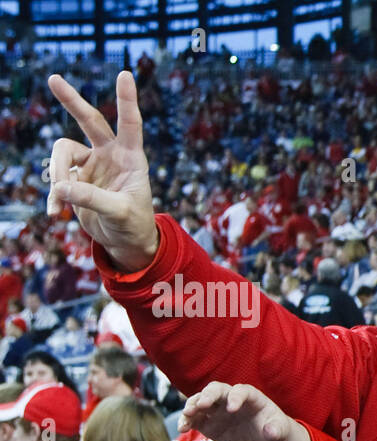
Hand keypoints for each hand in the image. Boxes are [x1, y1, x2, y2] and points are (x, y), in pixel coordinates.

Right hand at [47, 71, 158, 272]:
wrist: (125, 241)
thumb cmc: (133, 225)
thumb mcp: (119, 213)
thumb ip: (92, 199)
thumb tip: (60, 187)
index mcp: (131, 158)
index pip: (130, 124)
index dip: (127, 100)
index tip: (125, 74)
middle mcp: (110, 155)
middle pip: (89, 120)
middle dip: (71, 100)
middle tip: (53, 78)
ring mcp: (91, 164)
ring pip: (62, 153)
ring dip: (56, 173)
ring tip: (61, 199)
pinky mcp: (76, 178)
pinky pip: (56, 178)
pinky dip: (54, 195)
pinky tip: (55, 212)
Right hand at [179, 382, 298, 440]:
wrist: (262, 438)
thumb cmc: (273, 428)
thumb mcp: (280, 429)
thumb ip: (276, 429)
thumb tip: (271, 432)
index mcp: (249, 395)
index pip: (240, 390)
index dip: (235, 397)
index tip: (232, 409)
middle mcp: (230, 398)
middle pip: (215, 390)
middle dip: (207, 396)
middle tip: (201, 405)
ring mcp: (217, 409)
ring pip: (200, 401)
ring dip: (191, 406)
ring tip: (187, 415)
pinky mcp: (207, 422)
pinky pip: (194, 418)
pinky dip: (186, 421)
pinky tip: (182, 428)